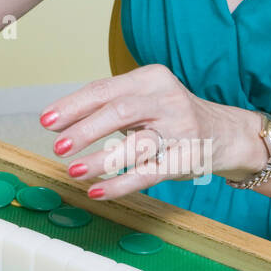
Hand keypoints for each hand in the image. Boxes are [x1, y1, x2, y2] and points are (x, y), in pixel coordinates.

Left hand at [40, 64, 264, 200]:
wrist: (224, 133)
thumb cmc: (168, 115)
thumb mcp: (141, 99)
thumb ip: (103, 106)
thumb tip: (57, 122)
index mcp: (151, 79)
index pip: (105, 89)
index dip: (73, 106)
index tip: (46, 122)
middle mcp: (167, 101)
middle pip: (121, 111)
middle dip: (85, 130)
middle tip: (58, 147)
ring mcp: (179, 131)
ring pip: (136, 144)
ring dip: (101, 160)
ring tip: (73, 171)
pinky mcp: (186, 160)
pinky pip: (149, 173)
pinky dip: (120, 184)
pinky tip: (96, 191)